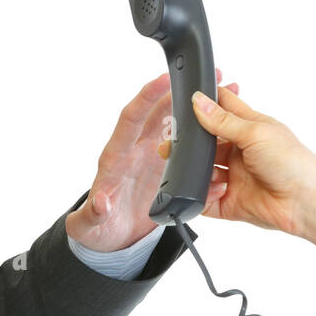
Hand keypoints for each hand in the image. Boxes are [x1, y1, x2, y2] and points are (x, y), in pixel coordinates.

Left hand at [66, 69, 229, 252]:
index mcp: (114, 158)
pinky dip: (204, 135)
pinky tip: (225, 124)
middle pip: (158, 113)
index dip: (146, 98)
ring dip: (197, 108)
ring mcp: (152, 157)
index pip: (129, 120)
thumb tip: (101, 201)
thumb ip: (94, 213)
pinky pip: (186, 145)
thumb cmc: (95, 229)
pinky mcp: (165, 167)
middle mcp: (134, 151)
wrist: (109, 238)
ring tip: (226, 92)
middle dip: (181, 92)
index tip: (164, 79)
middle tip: (210, 77)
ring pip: (176, 125)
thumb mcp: (88, 225)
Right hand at [186, 86, 315, 237]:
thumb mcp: (255, 132)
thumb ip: (223, 120)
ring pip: (202, 171)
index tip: (187, 97)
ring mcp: (234, 177)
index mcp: (249, 129)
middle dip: (191, 144)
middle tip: (175, 145)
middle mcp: (240, 152)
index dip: (206, 101)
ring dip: (197, 171)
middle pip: (206, 143)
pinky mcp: (230, 201)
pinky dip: (202, 195)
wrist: (305, 202)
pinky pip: (204, 199)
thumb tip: (198, 101)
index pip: (223, 108)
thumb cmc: (293, 163)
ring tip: (201, 171)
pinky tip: (214, 190)